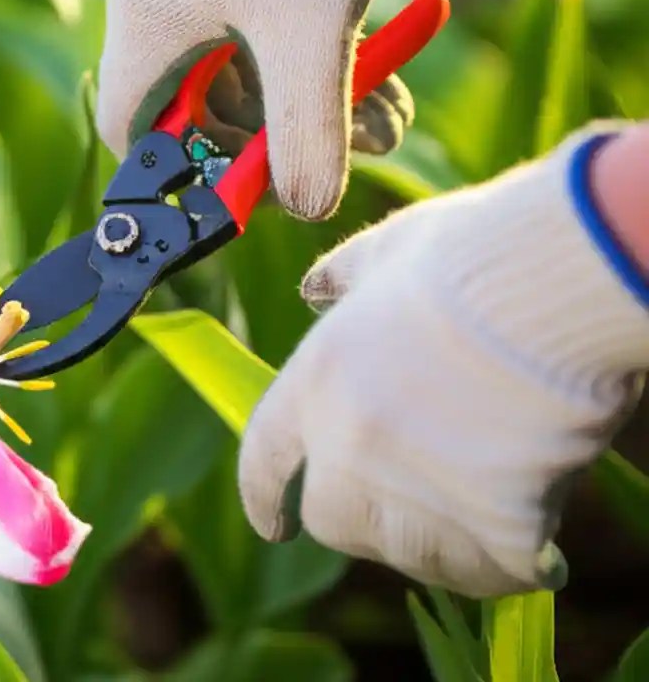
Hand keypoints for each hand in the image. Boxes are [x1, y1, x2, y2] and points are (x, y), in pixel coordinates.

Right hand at [96, 0, 412, 220]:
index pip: (130, 129)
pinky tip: (387, 64)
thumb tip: (308, 209)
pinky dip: (327, 54)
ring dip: (318, 103)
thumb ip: (308, 132)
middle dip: (281, 140)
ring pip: (252, 66)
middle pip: (205, 105)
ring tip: (385, 118)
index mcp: (149, 20)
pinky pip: (278, 24)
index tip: (251, 188)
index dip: (183, 174)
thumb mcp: (315, 30)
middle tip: (350, 153)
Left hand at [237, 122, 648, 597]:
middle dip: (364, 524)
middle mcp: (349, 446)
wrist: (559, 281)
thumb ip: (344, 277)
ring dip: (439, 552)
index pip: (263, 461)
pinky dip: (515, 569)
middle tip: (410, 512)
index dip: (265, 499)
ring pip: (409, 557)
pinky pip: (492, 572)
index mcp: (315, 382)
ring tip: (477, 533)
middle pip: (332, 521)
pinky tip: (543, 557)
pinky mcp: (494, 522)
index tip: (275, 526)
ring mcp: (416, 489)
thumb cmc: (477, 251)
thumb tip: (314, 290)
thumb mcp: (388, 249)